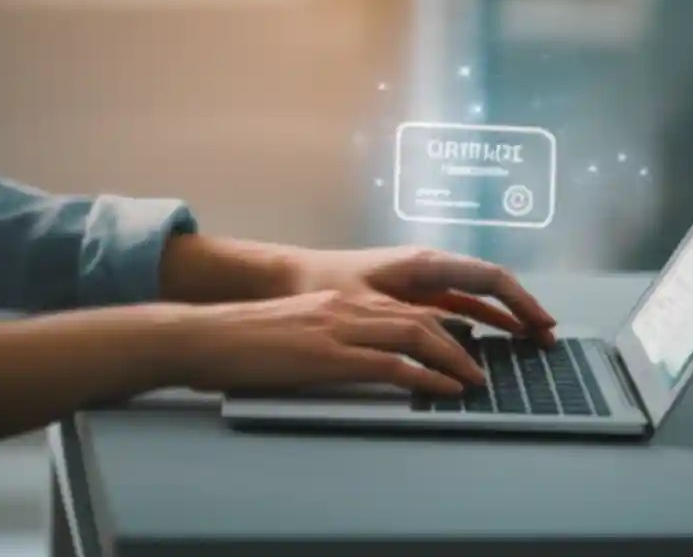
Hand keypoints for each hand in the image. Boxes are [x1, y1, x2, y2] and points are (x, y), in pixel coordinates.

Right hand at [157, 290, 487, 394]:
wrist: (209, 335)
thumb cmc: (246, 341)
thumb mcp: (300, 333)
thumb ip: (334, 339)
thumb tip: (365, 361)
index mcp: (343, 302)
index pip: (409, 310)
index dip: (446, 328)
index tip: (468, 349)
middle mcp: (349, 307)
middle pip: (424, 319)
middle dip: (463, 344)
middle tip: (484, 369)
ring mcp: (340, 328)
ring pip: (416, 334)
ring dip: (453, 360)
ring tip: (474, 382)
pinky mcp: (329, 355)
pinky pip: (390, 364)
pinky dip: (424, 377)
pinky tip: (443, 391)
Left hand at [288, 246, 557, 345]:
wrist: (292, 277)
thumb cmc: (325, 286)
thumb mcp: (367, 309)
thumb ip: (411, 324)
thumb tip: (453, 345)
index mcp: (424, 264)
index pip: (487, 277)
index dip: (519, 300)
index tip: (541, 322)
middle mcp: (430, 267)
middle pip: (489, 285)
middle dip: (522, 309)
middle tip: (547, 338)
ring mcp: (424, 280)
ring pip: (477, 296)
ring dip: (505, 316)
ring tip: (532, 341)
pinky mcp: (414, 294)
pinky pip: (458, 305)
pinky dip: (481, 320)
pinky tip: (495, 338)